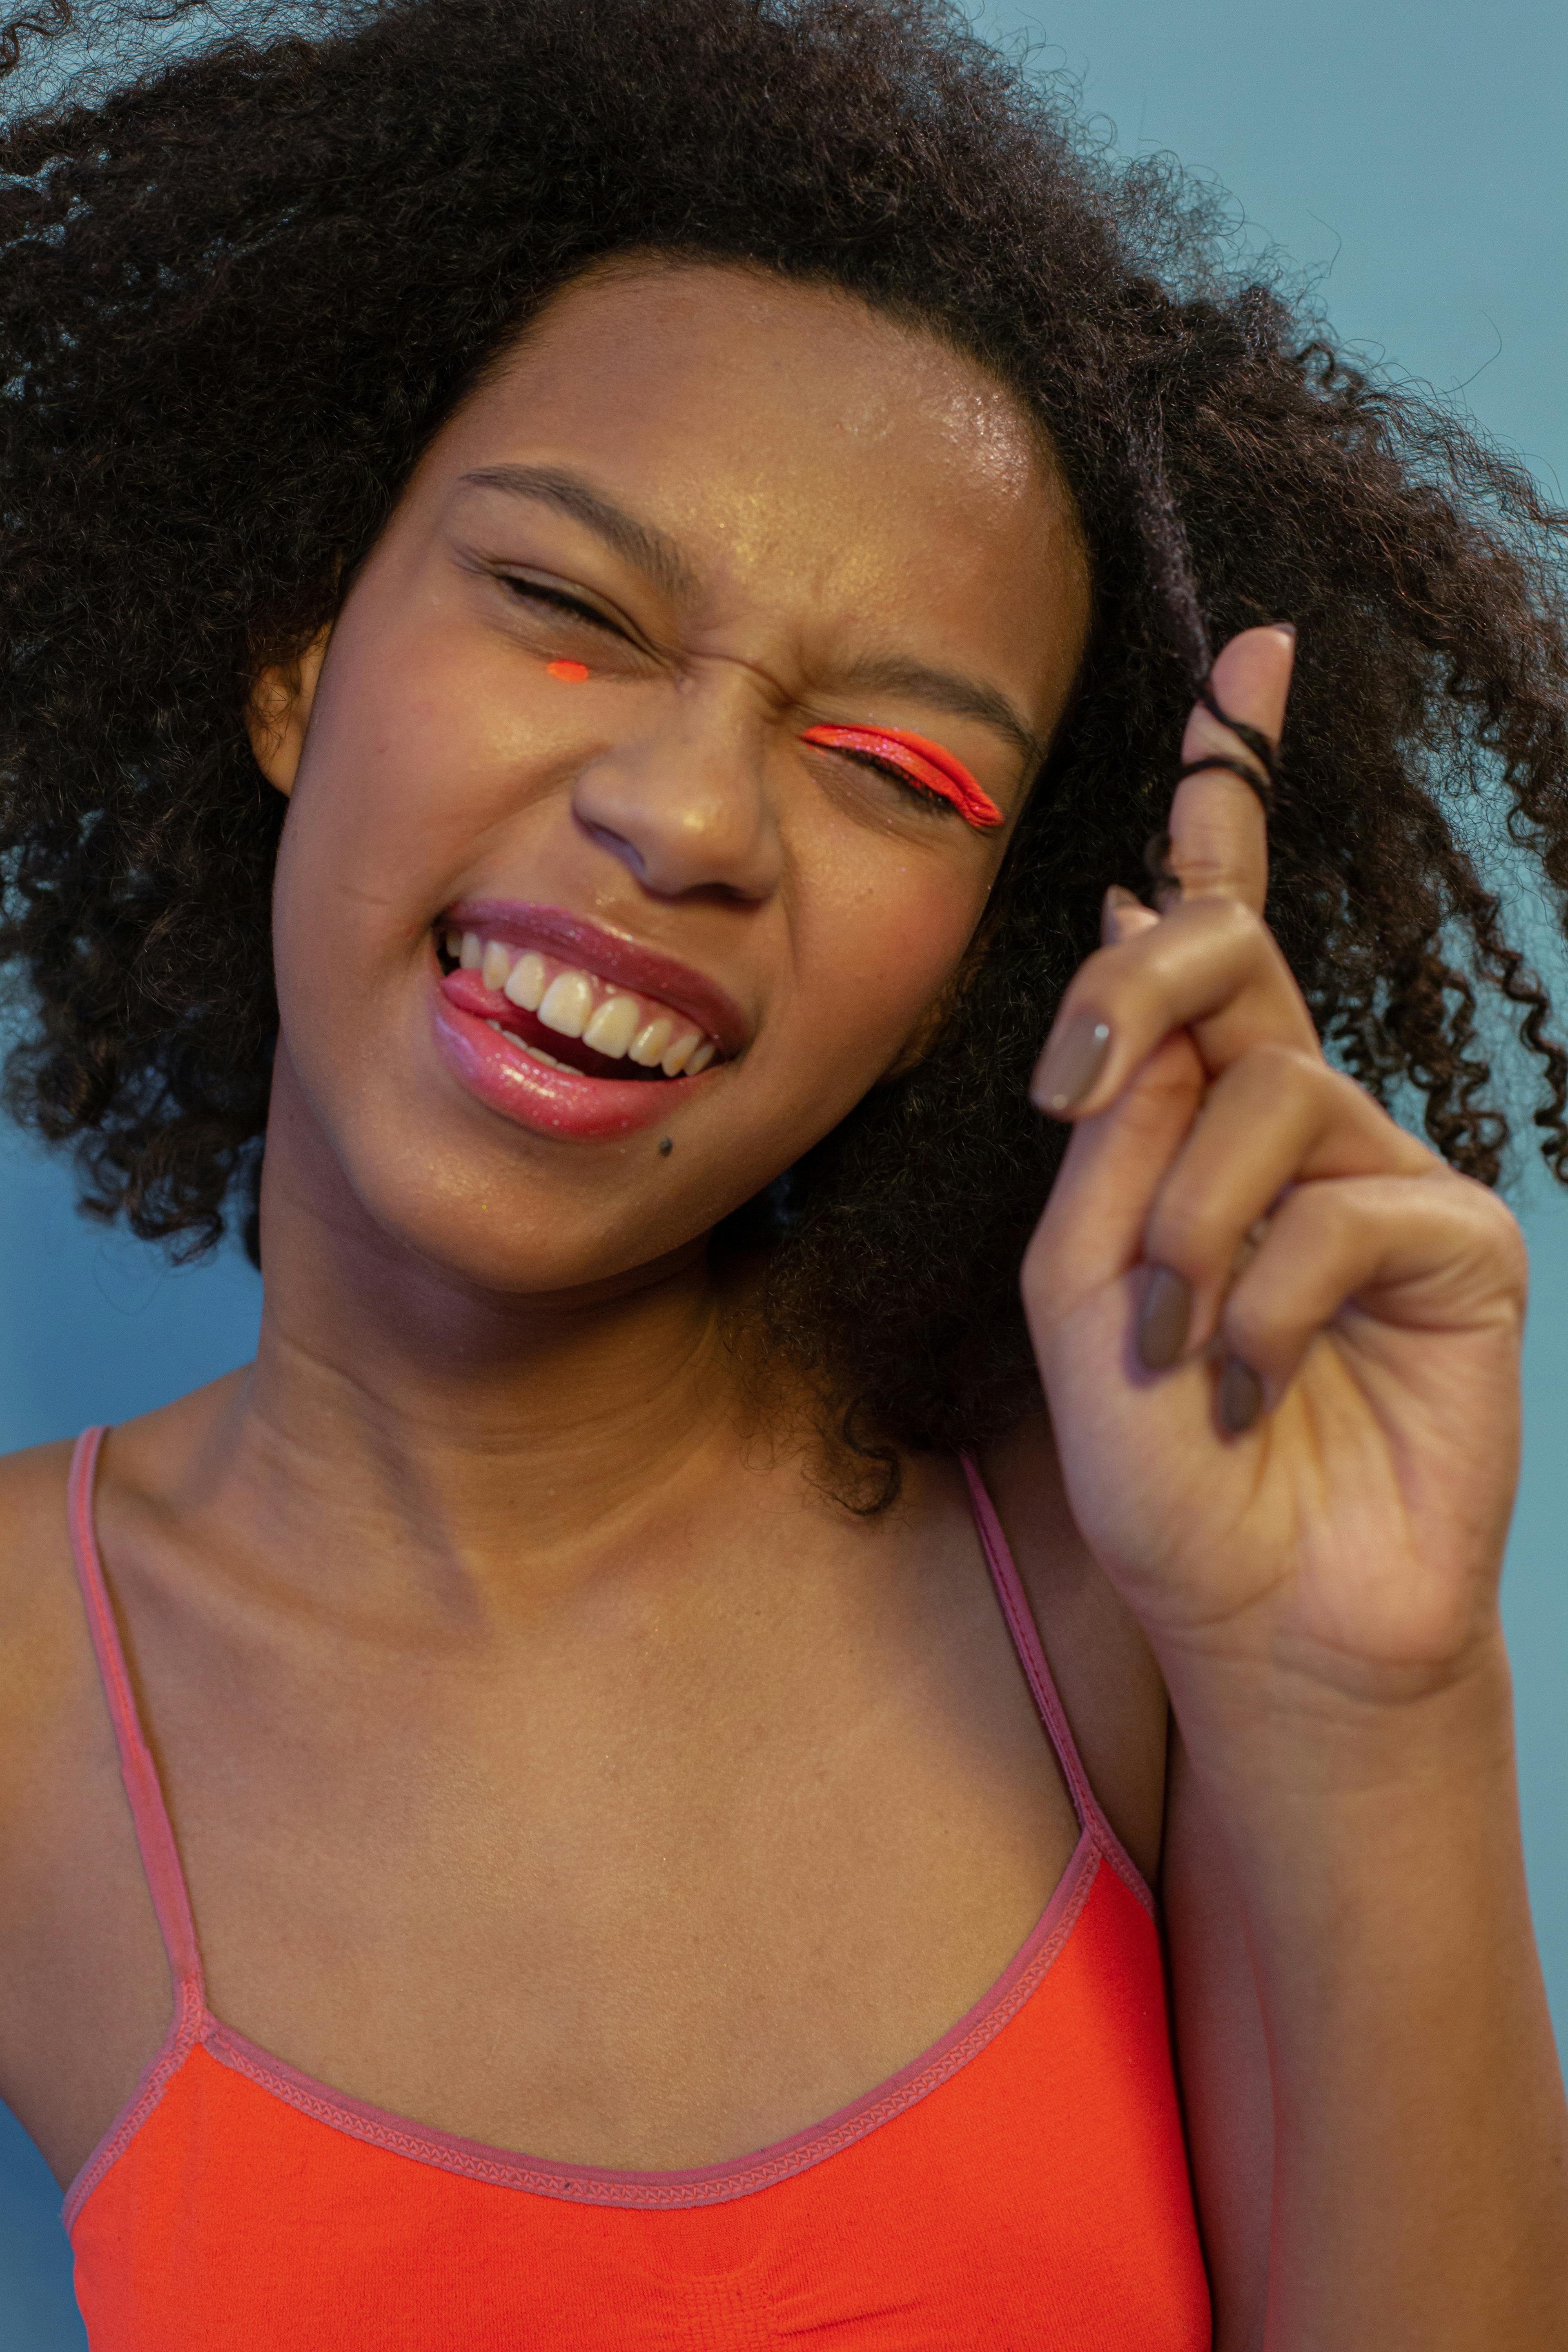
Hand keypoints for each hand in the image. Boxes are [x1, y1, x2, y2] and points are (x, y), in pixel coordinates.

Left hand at [1021, 627, 1527, 1708]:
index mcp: (1200, 1117)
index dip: (1231, 785)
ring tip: (1177, 1344)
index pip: (1217, 931)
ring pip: (1266, 1101)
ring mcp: (1387, 1169)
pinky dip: (1263, 1300)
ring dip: (1185, 1230)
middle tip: (1083, 1094)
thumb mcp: (1076, 1283)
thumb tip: (1146, 917)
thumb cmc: (1158, 1465)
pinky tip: (1250, 1379)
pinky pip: (1341, 1206)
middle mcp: (1299, 1118)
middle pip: (1228, 954)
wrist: (1259, 1610)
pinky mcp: (1463, 1237)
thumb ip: (1108, 1120)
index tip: (1248, 650)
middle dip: (1141, 996)